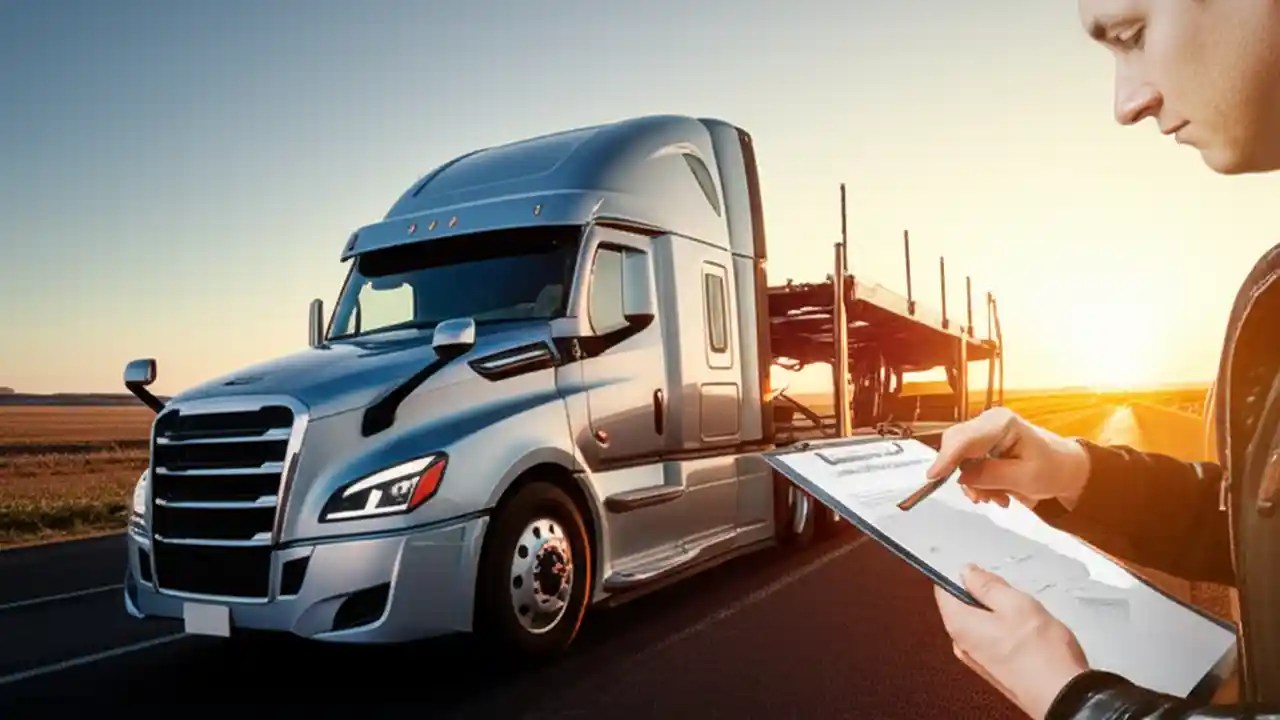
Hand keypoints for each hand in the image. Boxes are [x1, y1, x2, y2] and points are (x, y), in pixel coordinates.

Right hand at [925, 407, 1090, 510]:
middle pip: (956, 446)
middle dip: (965, 477)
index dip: (946, 457)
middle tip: (980, 499)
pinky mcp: (980, 446)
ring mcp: (983, 433)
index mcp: (1003, 423)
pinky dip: (977, 483)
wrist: (1063, 469)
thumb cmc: (1052, 468)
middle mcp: (988, 423)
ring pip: (958, 460)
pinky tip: (996, 493)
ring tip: (998, 498)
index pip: (965, 438)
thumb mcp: (1026, 477)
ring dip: (974, 484)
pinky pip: (965, 466)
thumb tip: (962, 477)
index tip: (933, 476)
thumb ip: (991, 476)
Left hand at [936, 564, 1089, 718]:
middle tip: (1011, 593)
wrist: (1062, 694)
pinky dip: (1004, 629)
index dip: (959, 574)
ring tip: (1023, 613)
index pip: (943, 589)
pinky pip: (991, 638)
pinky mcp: (993, 667)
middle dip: (984, 594)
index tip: (979, 569)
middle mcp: (961, 643)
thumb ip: (986, 585)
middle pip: (962, 605)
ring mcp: (976, 658)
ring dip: (998, 612)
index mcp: (958, 624)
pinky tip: (1026, 631)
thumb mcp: (1015, 603)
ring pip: (979, 621)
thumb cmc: (1041, 651)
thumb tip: (967, 572)